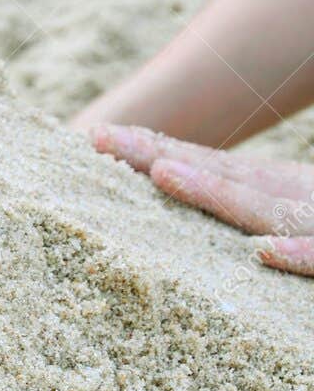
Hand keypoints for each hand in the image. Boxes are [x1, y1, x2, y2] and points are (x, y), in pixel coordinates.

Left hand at [89, 124, 313, 275]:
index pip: (207, 167)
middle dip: (160, 156)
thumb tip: (179, 188)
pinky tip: (265, 251)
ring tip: (162, 172)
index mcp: (278, 189)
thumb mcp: (292, 210)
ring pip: (267, 210)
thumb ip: (251, 203)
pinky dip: (301, 254)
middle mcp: (295, 197)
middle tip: (100, 137)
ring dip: (216, 192)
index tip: (96, 136)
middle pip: (222, 175)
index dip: (154, 151)